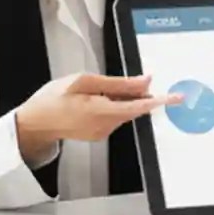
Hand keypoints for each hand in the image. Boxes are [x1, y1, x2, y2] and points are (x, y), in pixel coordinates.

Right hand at [14, 74, 180, 162]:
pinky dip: (114, 106)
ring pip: (124, 112)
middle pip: (133, 109)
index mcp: (102, 112)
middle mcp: (106, 126)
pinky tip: (97, 98)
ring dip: (123, 99)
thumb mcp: (84, 82)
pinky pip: (114, 117)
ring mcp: (103, 132)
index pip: (140, 107)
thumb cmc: (54, 99)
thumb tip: (144, 81)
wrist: (36, 122)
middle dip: (137, 94)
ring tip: (101, 88)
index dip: (161, 101)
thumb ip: (117, 83)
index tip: (177, 98)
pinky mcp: (99, 134)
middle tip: (135, 80)